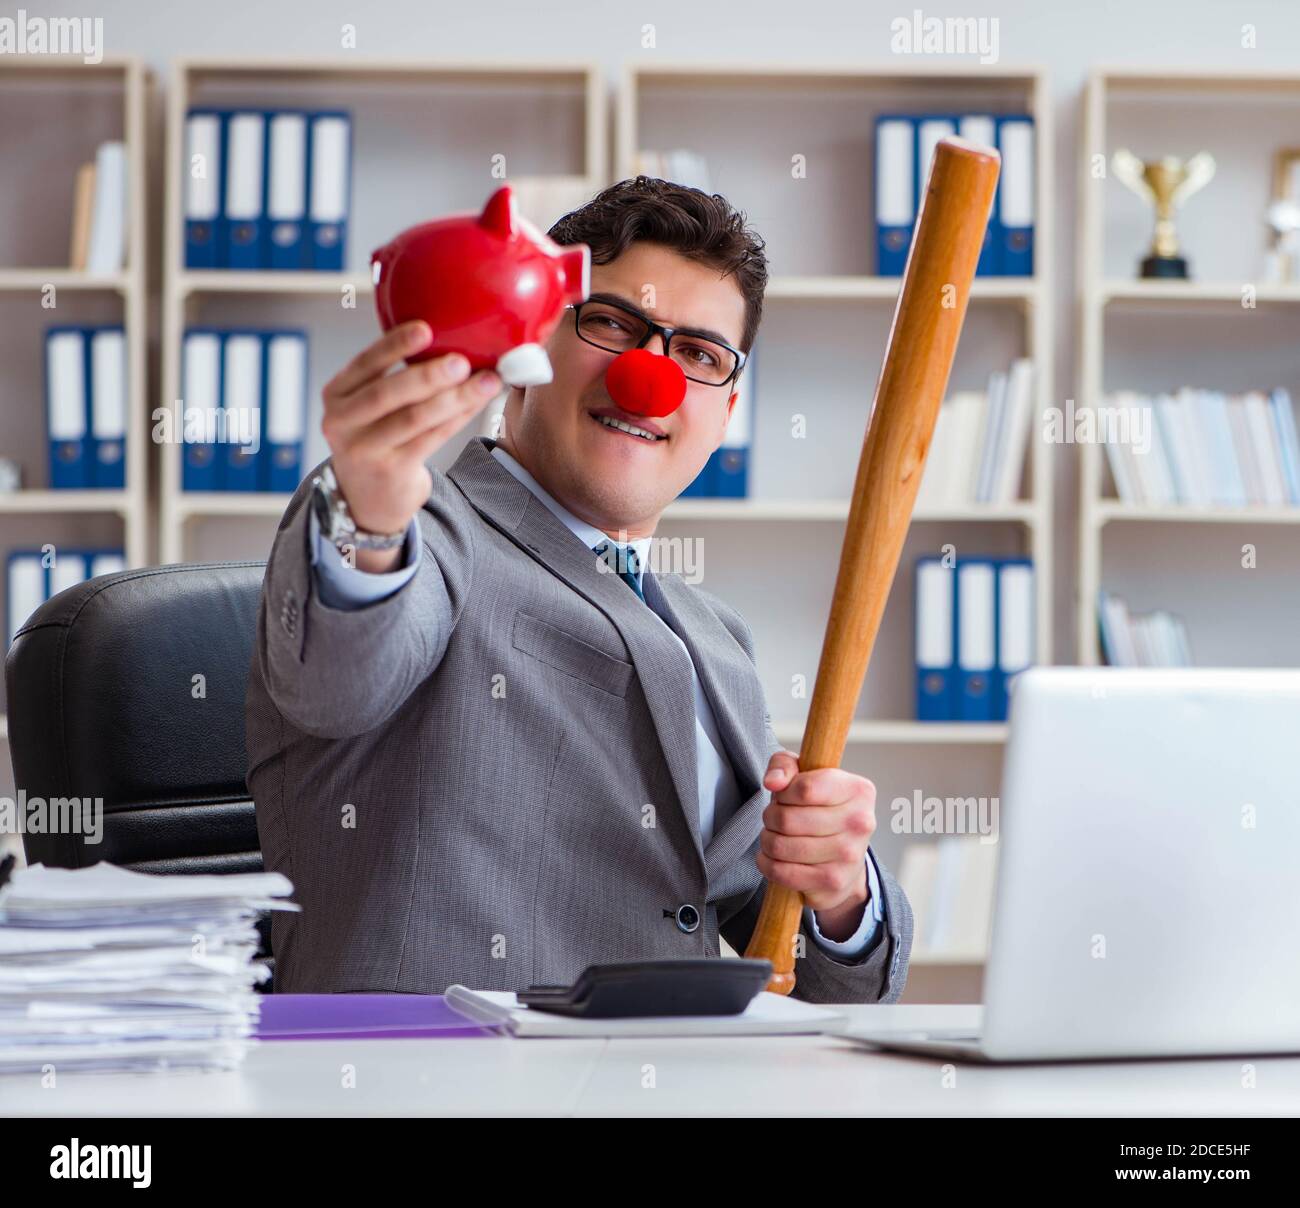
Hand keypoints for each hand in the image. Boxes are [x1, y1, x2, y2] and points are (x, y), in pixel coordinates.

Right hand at [320, 320, 501, 570]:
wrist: (366, 500)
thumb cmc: (375, 440)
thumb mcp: (365, 409)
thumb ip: (389, 378)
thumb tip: (446, 340)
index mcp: (336, 395)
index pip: (364, 364)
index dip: (394, 345)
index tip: (425, 329)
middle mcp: (342, 422)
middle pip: (388, 394)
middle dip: (428, 375)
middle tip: (462, 361)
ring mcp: (364, 450)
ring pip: (414, 418)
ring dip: (455, 398)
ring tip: (486, 381)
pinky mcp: (391, 471)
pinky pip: (431, 439)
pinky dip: (458, 418)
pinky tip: (478, 404)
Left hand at [757, 751, 876, 937]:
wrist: (844, 858)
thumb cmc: (819, 808)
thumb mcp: (803, 775)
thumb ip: (784, 765)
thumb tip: (773, 782)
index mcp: (859, 790)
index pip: (805, 789)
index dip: (782, 793)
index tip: (783, 796)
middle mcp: (861, 823)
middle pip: (787, 819)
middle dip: (770, 817)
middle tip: (774, 819)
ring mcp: (850, 855)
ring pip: (780, 846)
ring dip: (767, 840)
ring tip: (775, 836)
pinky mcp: (834, 882)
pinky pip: (782, 872)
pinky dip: (767, 864)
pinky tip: (773, 857)